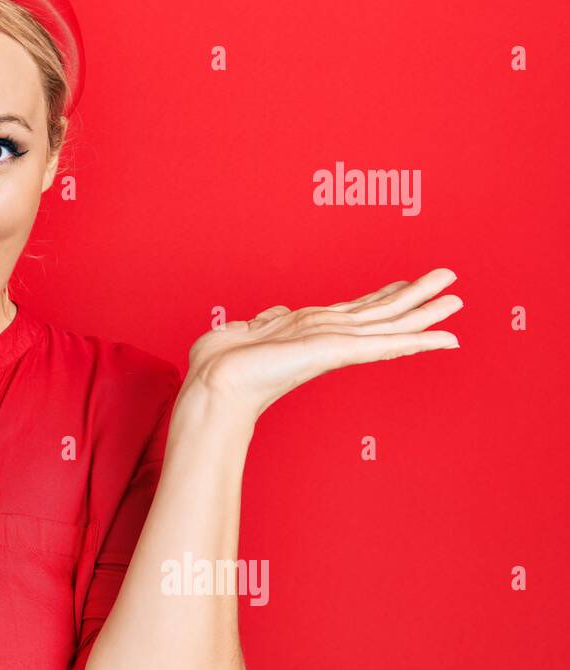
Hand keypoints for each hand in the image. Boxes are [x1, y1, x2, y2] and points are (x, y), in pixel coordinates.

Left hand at [187, 267, 462, 421]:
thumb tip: (272, 314)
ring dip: (424, 312)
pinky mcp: (336, 353)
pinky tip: (444, 338)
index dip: (381, 297)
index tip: (404, 285)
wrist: (213, 386)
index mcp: (308, 330)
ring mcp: (334, 346)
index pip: (354, 311)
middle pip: (381, 314)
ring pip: (389, 324)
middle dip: (416, 299)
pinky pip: (383, 344)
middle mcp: (327, 337)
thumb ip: (263, 321)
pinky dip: (416, 340)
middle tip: (450, 283)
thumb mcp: (243, 332)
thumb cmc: (219, 367)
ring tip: (457, 300)